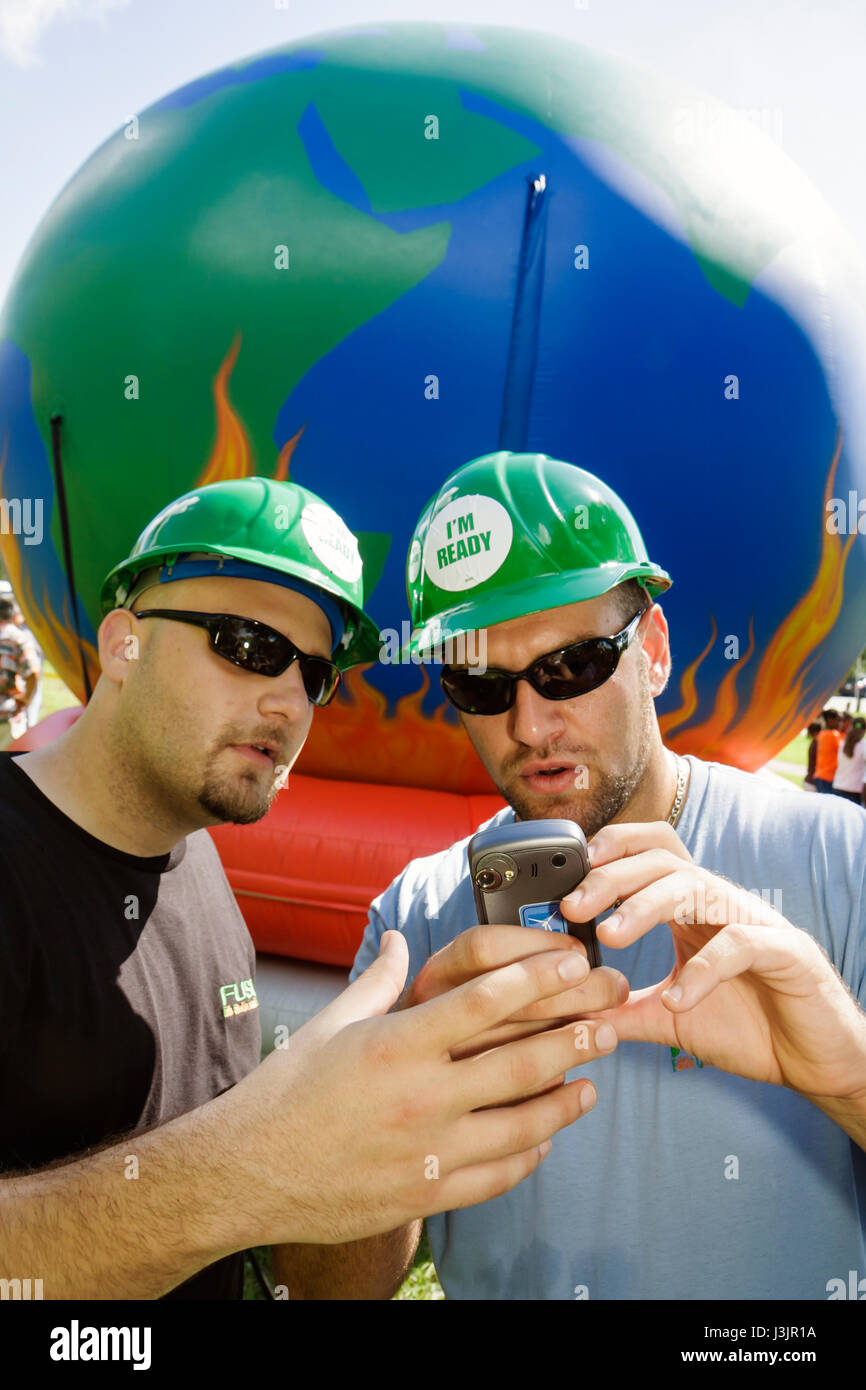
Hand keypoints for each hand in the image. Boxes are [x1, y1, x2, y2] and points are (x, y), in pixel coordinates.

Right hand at [232, 930, 617, 1245]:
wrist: (247, 1172)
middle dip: (575, 1038)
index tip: (574, 965)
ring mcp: (427, 1149)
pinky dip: (531, 1153)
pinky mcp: (425, 1192)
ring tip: (593, 1081)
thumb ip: (376, 982)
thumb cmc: (286, 1091)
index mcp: (396, 1042)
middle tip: (610, 1020)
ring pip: (522, 1123)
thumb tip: (395, 939)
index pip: (485, 1001)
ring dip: (567, 1099)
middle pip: (520, 1061)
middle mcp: (420, 1094)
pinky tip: (547, 1137)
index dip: (539, 978)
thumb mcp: (330, 1024)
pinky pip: (498, 1174)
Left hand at [560, 823, 865, 1099]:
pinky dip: (703, 970)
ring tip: (609, 935)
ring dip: (646, 906)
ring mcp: (754, 923)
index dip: (612, 850)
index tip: (568, 875)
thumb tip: (568, 1012)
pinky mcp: (786, 952)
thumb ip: (625, 1009)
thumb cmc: (751, 1029)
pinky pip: (739, 944)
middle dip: (612, 876)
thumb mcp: (672, 1018)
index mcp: (693, 909)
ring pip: (695, 887)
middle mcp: (721, 905)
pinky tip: (677, 999)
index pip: (651, 853)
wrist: (816, 1064)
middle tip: (572, 906)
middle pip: (662, 861)